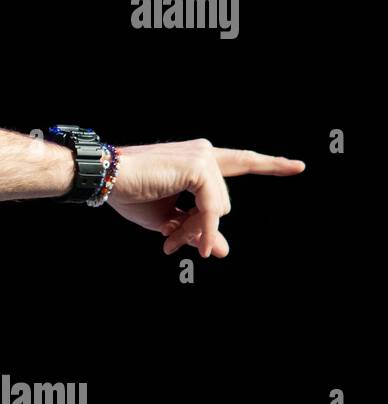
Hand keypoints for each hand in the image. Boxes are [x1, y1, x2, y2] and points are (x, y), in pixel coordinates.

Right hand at [107, 139, 304, 257]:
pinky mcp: (199, 167)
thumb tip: (223, 251)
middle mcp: (204, 152)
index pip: (241, 161)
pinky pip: (212, 209)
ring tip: (166, 241)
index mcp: (197, 159)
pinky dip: (202, 229)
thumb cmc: (129, 194)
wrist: (105, 179)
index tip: (297, 166)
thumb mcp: (167, 219)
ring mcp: (203, 157)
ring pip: (218, 210)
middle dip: (202, 229)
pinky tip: (188, 241)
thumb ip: (197, 230)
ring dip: (195, 231)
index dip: (269, 165)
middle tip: (172, 246)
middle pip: (222, 204)